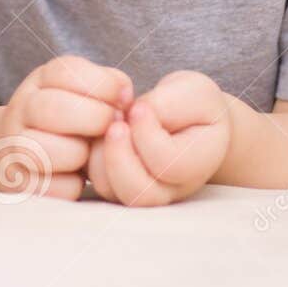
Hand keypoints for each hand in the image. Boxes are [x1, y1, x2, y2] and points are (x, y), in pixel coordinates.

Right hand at [0, 56, 131, 200]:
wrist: (14, 152)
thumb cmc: (66, 121)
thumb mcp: (82, 92)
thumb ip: (108, 86)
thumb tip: (125, 98)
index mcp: (40, 81)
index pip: (67, 72)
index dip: (104, 85)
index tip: (121, 99)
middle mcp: (21, 109)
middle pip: (55, 109)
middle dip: (96, 119)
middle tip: (109, 128)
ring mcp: (15, 146)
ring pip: (56, 151)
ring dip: (81, 155)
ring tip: (84, 153)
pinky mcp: (20, 183)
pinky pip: (59, 187)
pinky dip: (73, 185)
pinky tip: (72, 175)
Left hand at [86, 69, 230, 205]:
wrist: (191, 121)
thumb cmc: (194, 105)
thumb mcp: (193, 92)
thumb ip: (168, 104)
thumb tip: (133, 114)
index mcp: (197, 164)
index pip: (168, 165)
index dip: (147, 135)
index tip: (139, 106)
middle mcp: (170, 188)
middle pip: (139, 194)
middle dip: (119, 156)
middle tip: (116, 123)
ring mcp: (142, 191)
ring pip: (112, 191)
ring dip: (101, 155)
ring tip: (108, 124)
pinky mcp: (116, 183)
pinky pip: (96, 180)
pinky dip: (90, 155)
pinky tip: (99, 129)